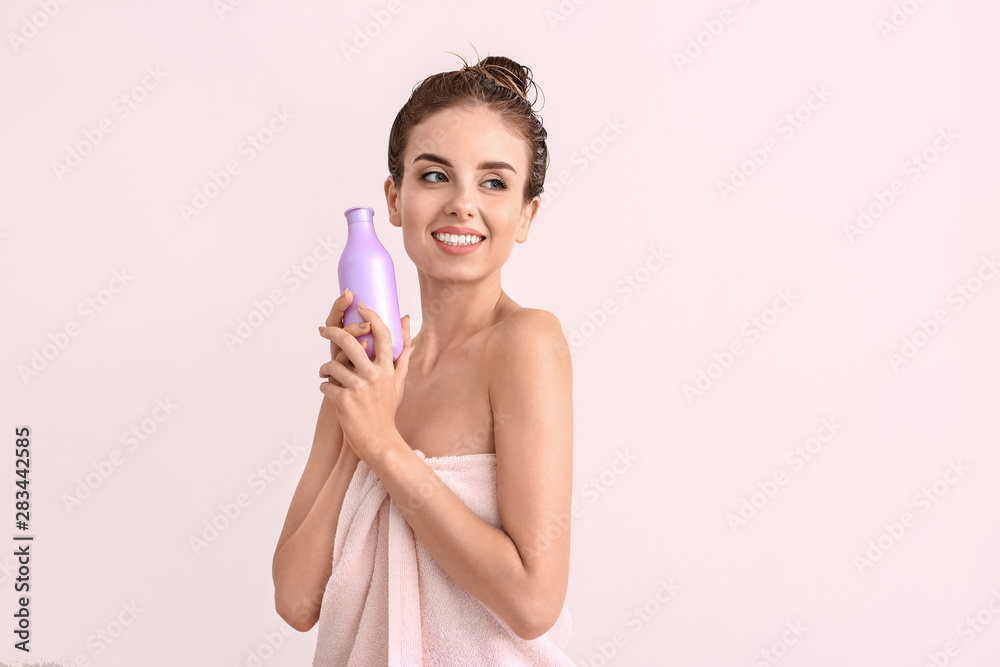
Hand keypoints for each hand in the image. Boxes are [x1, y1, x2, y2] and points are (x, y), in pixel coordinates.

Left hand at [318, 300, 413, 463]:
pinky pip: (325, 385)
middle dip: (332, 332)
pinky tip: (330, 393)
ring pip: (332, 365)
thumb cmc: (386, 411)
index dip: (371, 317)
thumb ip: (403, 354)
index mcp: (388, 369)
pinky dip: (324, 387)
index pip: (382, 334)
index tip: (360, 306)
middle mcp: (374, 375)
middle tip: (323, 330)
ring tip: (326, 374)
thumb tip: (408, 323)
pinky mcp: (343, 401)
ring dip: (325, 369)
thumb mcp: (398, 382)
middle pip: (350, 342)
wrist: (379, 442)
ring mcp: (358, 388)